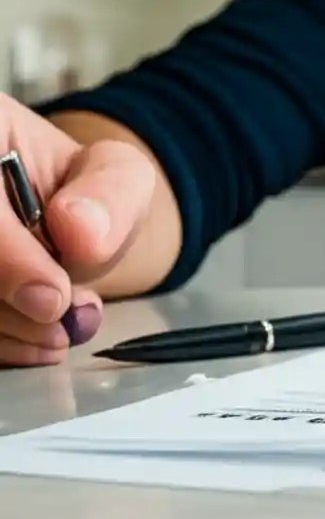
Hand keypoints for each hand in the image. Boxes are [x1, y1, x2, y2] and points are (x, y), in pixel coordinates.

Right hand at [0, 94, 155, 365]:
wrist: (65, 221)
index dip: (6, 256)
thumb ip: (112, 192)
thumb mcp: (120, 176)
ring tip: (55, 332)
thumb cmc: (84, 193)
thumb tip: (79, 230)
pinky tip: (32, 342)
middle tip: (60, 323)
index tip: (54, 297)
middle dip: (8, 305)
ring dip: (3, 330)